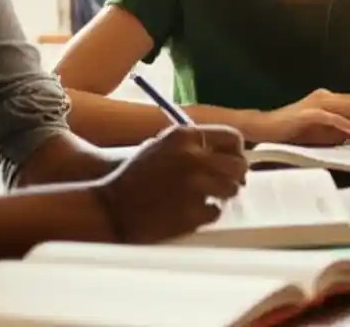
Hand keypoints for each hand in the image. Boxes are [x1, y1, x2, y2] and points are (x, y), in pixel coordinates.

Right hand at [91, 124, 246, 242]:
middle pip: (239, 164)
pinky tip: (192, 212)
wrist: (110, 209)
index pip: (233, 137)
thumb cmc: (135, 178)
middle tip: (226, 184)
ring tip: (207, 198)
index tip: (233, 161)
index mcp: (185, 136)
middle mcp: (193, 157)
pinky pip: (216, 212)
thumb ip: (192, 145)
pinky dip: (207, 214)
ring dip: (222, 196)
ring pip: (232, 189)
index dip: (237, 152)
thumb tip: (227, 152)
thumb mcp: (161, 146)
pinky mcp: (193, 212)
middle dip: (236, 176)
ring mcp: (194, 186)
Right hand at [252, 88, 349, 144]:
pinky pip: (330, 117)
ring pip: (346, 106)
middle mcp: (323, 97)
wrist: (265, 128)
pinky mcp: (307, 113)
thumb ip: (337, 131)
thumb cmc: (292, 131)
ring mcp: (315, 103)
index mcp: (327, 99)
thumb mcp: (320, 132)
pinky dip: (343, 123)